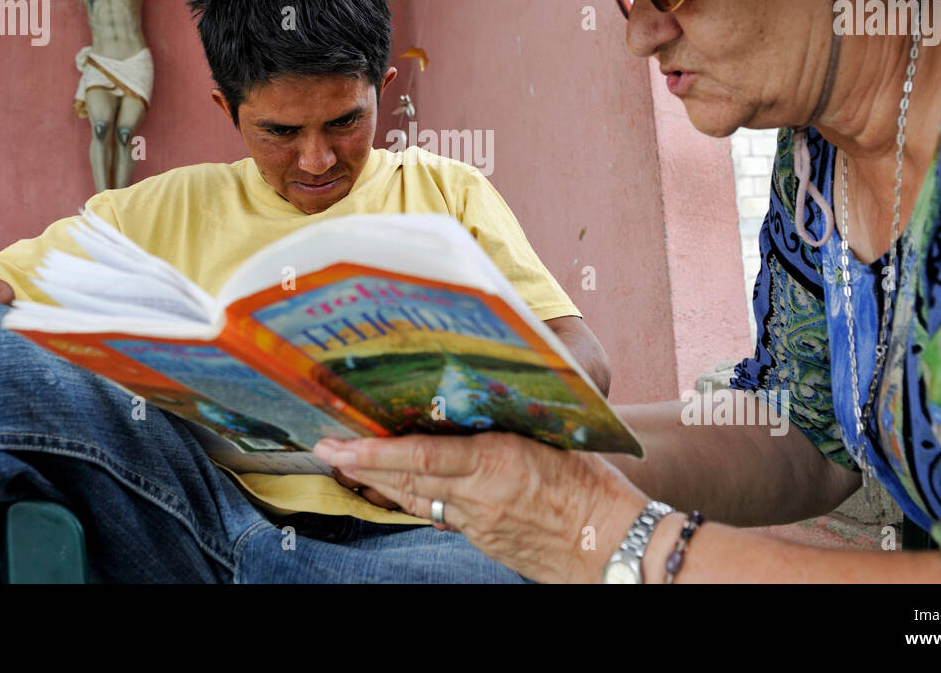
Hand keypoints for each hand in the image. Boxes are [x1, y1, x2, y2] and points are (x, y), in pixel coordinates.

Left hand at [314, 432, 648, 582]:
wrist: (613, 544)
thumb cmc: (592, 484)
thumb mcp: (550, 439)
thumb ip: (509, 422)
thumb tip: (475, 397)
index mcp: (497, 462)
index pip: (420, 456)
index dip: (374, 451)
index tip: (341, 443)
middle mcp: (479, 497)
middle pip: (405, 481)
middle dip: (361, 466)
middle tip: (327, 450)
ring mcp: (478, 524)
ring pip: (415, 501)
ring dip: (380, 483)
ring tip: (350, 465)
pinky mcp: (484, 541)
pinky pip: (439, 516)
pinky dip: (414, 499)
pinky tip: (399, 489)